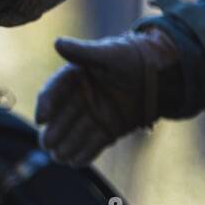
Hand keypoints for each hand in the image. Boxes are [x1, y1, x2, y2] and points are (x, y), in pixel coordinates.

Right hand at [34, 28, 180, 166]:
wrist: (162, 74)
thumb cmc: (133, 57)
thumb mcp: (108, 53)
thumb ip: (83, 52)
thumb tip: (57, 43)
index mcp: (76, 77)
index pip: (54, 91)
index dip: (46, 104)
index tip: (42, 119)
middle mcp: (82, 98)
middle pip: (61, 118)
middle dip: (53, 132)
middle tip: (48, 144)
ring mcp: (94, 115)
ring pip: (74, 134)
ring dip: (66, 146)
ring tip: (59, 156)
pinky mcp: (108, 129)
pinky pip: (93, 145)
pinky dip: (84, 154)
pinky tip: (76, 162)